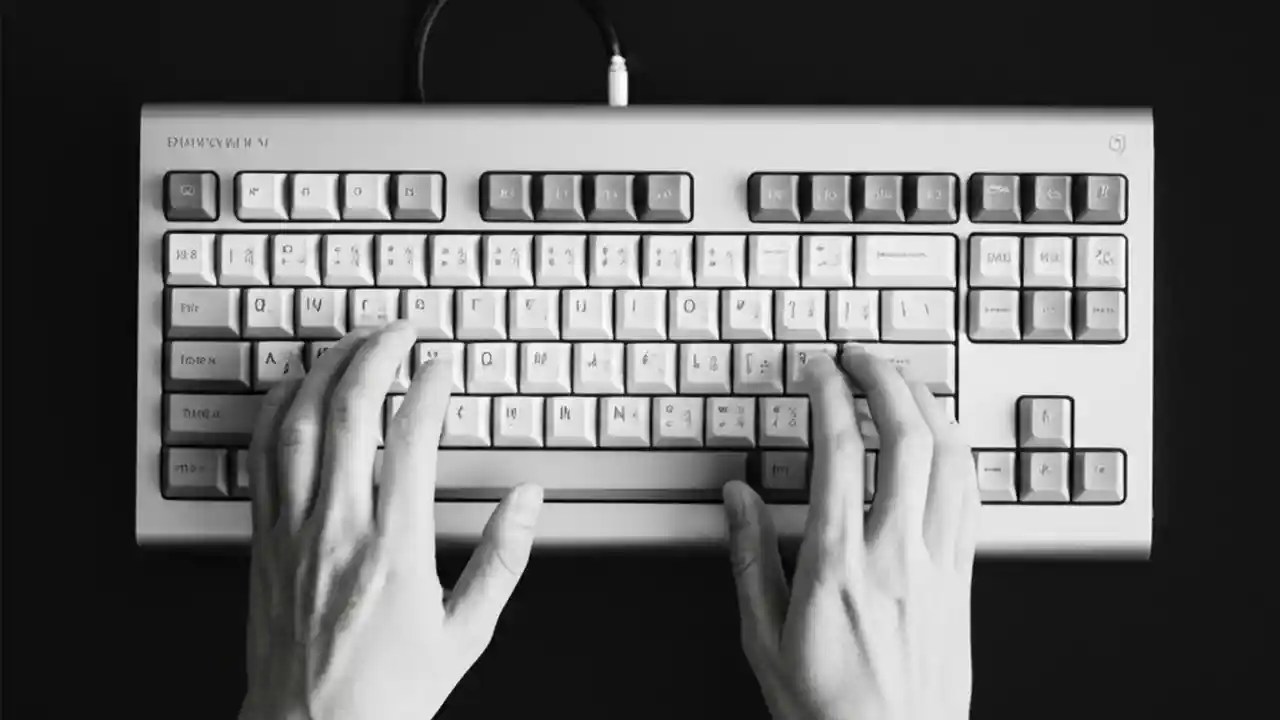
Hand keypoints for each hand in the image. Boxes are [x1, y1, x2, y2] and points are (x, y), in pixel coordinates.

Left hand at [239, 322, 544, 719]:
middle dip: (376, 353)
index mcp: (395, 548)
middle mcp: (339, 529)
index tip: (442, 365)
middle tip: (401, 329)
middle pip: (349, 412)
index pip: (411, 438)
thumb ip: (504, 558)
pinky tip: (293, 389)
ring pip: (298, 424)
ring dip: (325, 369)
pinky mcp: (263, 541)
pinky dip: (277, 411)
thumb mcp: (469, 632)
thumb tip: (529, 500)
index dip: (428, 386)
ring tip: (351, 342)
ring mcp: (292, 531)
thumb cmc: (388, 691)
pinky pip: (260, 457)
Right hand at [722, 346, 978, 719]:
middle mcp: (896, 556)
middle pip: (906, 439)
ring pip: (950, 461)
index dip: (829, 396)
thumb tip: (737, 497)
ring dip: (929, 407)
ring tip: (904, 382)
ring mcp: (939, 567)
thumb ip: (749, 558)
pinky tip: (942, 441)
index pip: (839, 453)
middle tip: (862, 356)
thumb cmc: (826, 709)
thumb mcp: (762, 638)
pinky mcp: (964, 583)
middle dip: (886, 379)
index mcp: (837, 566)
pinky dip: (957, 454)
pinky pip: (971, 498)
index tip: (817, 370)